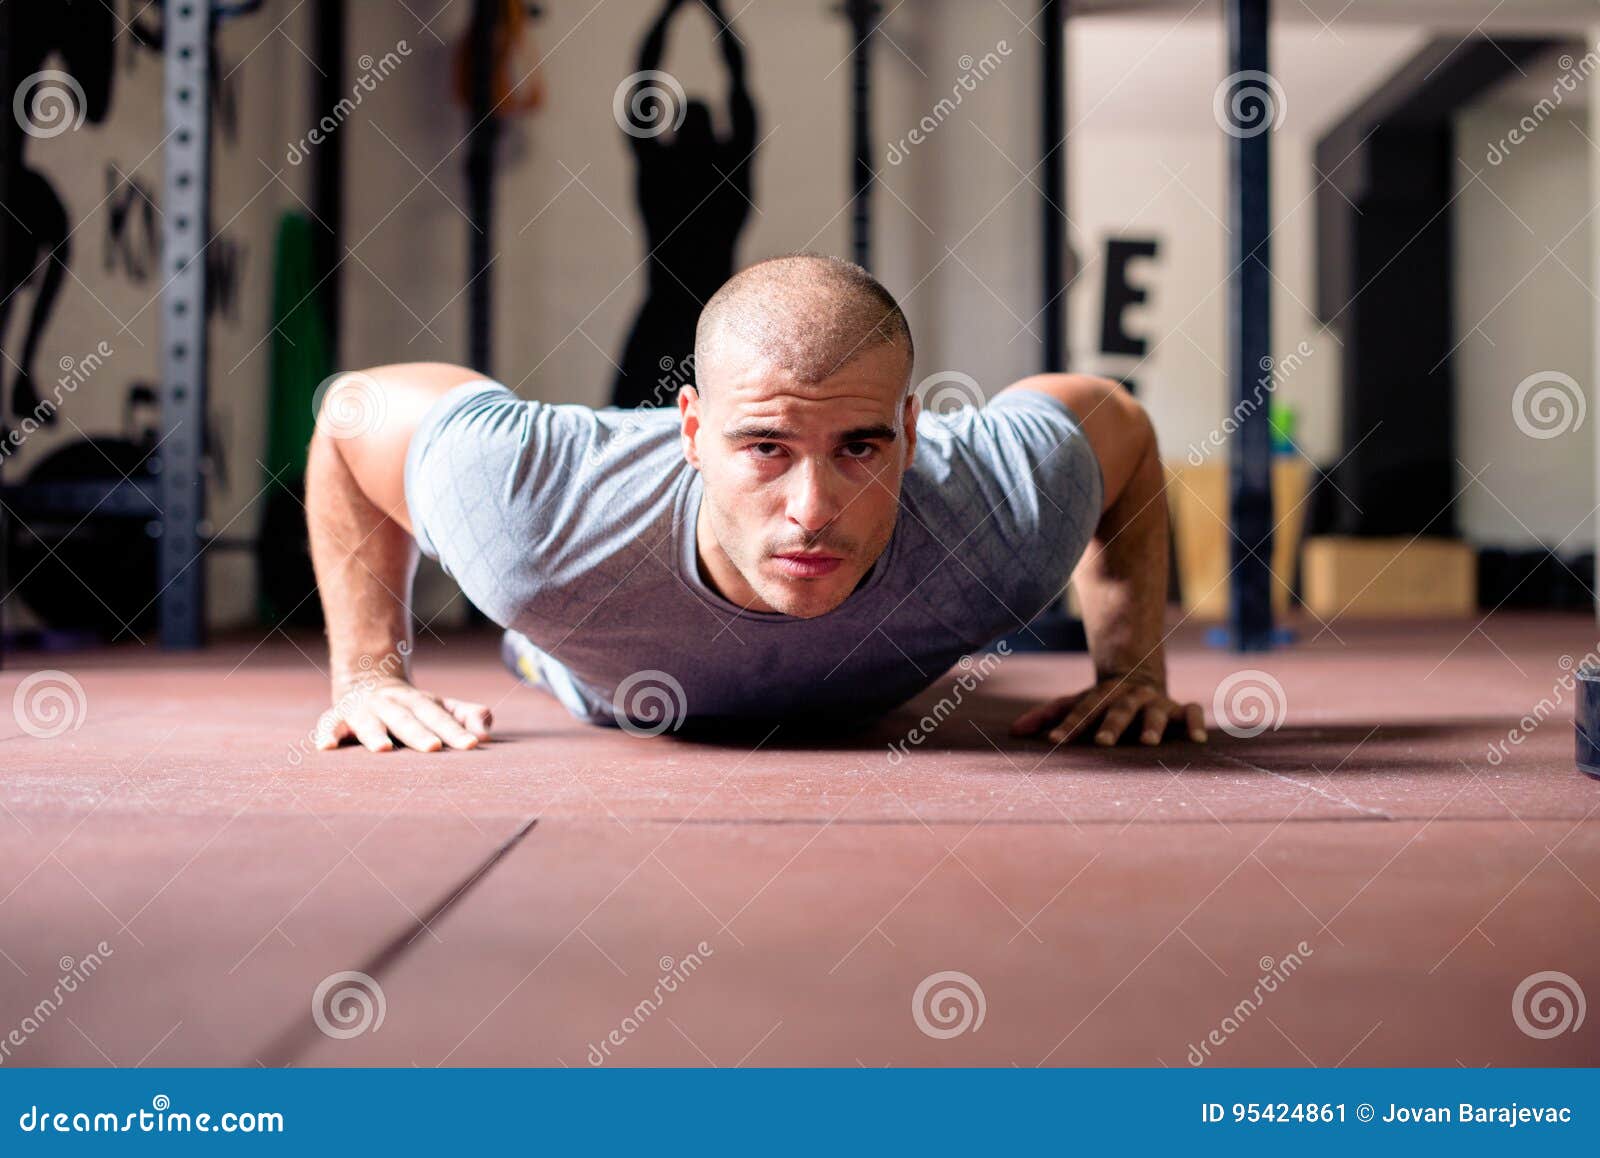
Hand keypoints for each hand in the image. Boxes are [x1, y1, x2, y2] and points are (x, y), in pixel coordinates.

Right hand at [315, 676, 492, 752]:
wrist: (368, 681)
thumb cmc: (414, 707)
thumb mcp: (442, 707)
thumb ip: (467, 717)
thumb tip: (486, 734)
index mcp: (419, 703)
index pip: (440, 718)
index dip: (456, 731)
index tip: (473, 744)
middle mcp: (391, 705)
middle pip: (407, 720)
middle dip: (420, 734)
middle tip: (433, 748)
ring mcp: (364, 710)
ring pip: (370, 722)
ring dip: (375, 734)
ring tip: (383, 748)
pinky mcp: (338, 717)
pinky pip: (330, 724)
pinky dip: (327, 733)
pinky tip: (326, 746)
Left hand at [1010, 675, 1206, 746]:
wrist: (1140, 674)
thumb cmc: (1101, 700)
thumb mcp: (1076, 703)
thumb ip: (1047, 716)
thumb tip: (1013, 731)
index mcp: (1101, 695)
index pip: (1081, 709)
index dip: (1067, 725)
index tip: (1052, 742)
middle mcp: (1128, 696)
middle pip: (1118, 709)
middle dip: (1110, 725)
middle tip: (1102, 743)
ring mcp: (1155, 701)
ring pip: (1154, 711)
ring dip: (1152, 726)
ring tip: (1147, 743)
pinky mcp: (1179, 709)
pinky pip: (1191, 712)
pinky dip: (1195, 723)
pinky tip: (1198, 740)